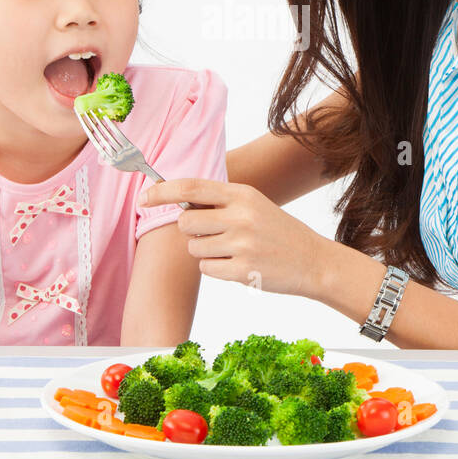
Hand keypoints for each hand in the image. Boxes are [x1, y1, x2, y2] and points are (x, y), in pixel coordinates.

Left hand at [137, 178, 329, 298]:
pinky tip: (238, 264)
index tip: (144, 197)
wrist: (313, 260)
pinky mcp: (242, 271)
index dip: (162, 191)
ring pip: (194, 248)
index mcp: (242, 194)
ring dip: (205, 252)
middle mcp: (241, 216)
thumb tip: (178, 201)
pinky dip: (215, 268)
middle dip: (191, 231)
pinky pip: (206, 269)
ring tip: (232, 250)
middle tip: (212, 234)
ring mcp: (242, 244)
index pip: (191, 187)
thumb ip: (220, 202)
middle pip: (186, 222)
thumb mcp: (253, 204)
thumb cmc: (277, 231)